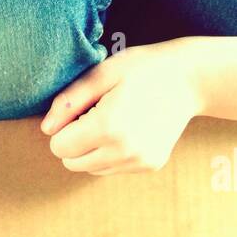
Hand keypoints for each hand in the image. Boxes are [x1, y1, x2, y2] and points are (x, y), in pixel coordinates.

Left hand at [39, 42, 200, 175]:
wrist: (191, 79)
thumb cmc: (141, 68)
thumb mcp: (101, 73)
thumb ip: (69, 101)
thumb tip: (46, 129)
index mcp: (108, 126)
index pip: (59, 147)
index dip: (63, 127)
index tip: (82, 108)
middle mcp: (125, 151)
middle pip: (72, 162)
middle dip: (74, 140)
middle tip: (96, 112)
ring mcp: (140, 162)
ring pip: (91, 169)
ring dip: (91, 149)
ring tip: (113, 119)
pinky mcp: (150, 166)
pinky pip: (112, 168)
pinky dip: (110, 152)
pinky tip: (128, 127)